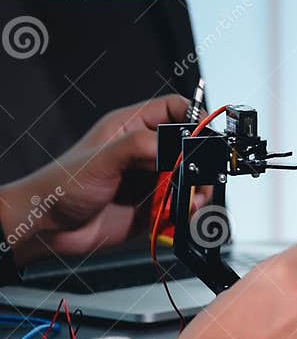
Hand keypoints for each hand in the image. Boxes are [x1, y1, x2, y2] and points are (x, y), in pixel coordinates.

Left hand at [0, 95, 206, 262]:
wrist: (50, 229)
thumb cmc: (60, 186)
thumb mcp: (100, 160)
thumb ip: (139, 147)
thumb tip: (175, 146)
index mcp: (131, 129)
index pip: (174, 110)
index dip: (194, 117)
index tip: (204, 134)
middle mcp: (145, 153)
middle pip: (189, 148)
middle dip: (200, 164)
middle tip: (198, 178)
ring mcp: (151, 180)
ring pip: (190, 179)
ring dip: (195, 192)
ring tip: (189, 202)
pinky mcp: (154, 206)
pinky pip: (181, 206)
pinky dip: (186, 212)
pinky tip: (179, 215)